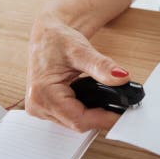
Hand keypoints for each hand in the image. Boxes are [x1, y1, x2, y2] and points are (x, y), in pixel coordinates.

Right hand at [25, 11, 131, 132]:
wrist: (46, 35)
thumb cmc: (56, 39)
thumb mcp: (81, 50)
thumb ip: (101, 66)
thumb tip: (121, 78)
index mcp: (42, 93)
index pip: (78, 119)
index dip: (103, 119)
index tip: (121, 114)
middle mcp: (38, 105)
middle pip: (77, 123)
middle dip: (100, 116)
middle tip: (121, 107)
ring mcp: (40, 108)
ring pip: (74, 123)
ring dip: (92, 115)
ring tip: (108, 102)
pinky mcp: (46, 107)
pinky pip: (69, 117)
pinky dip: (84, 111)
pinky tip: (94, 102)